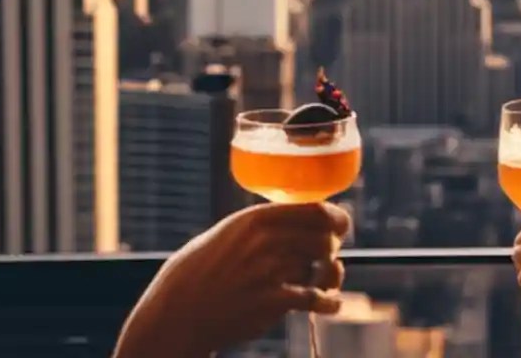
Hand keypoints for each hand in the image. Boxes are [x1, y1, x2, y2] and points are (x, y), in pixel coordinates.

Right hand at [114, 202, 351, 356]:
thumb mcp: (231, 234)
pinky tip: (331, 304)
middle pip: (324, 239)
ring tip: (324, 283)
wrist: (180, 309)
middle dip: (330, 249)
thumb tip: (307, 222)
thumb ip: (266, 226)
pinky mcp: (272, 301)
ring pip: (320, 268)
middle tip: (327, 258)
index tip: (340, 226)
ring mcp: (269, 271)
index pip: (314, 210)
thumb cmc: (205, 270)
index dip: (335, 218)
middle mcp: (266, 240)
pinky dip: (328, 303)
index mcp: (256, 219)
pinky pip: (316, 298)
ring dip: (328, 278)